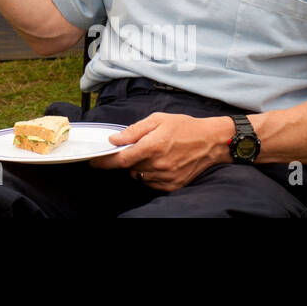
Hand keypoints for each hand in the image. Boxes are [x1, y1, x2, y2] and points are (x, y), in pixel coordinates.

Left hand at [90, 112, 231, 191]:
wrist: (212, 141)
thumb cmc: (185, 127)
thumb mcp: (157, 120)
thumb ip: (134, 130)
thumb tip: (115, 139)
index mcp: (152, 146)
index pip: (121, 160)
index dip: (105, 162)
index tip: (94, 162)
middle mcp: (158, 164)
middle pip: (129, 168)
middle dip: (127, 159)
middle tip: (135, 148)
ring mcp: (167, 177)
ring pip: (140, 176)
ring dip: (138, 167)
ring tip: (151, 153)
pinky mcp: (174, 185)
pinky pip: (152, 183)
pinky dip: (150, 175)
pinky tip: (159, 163)